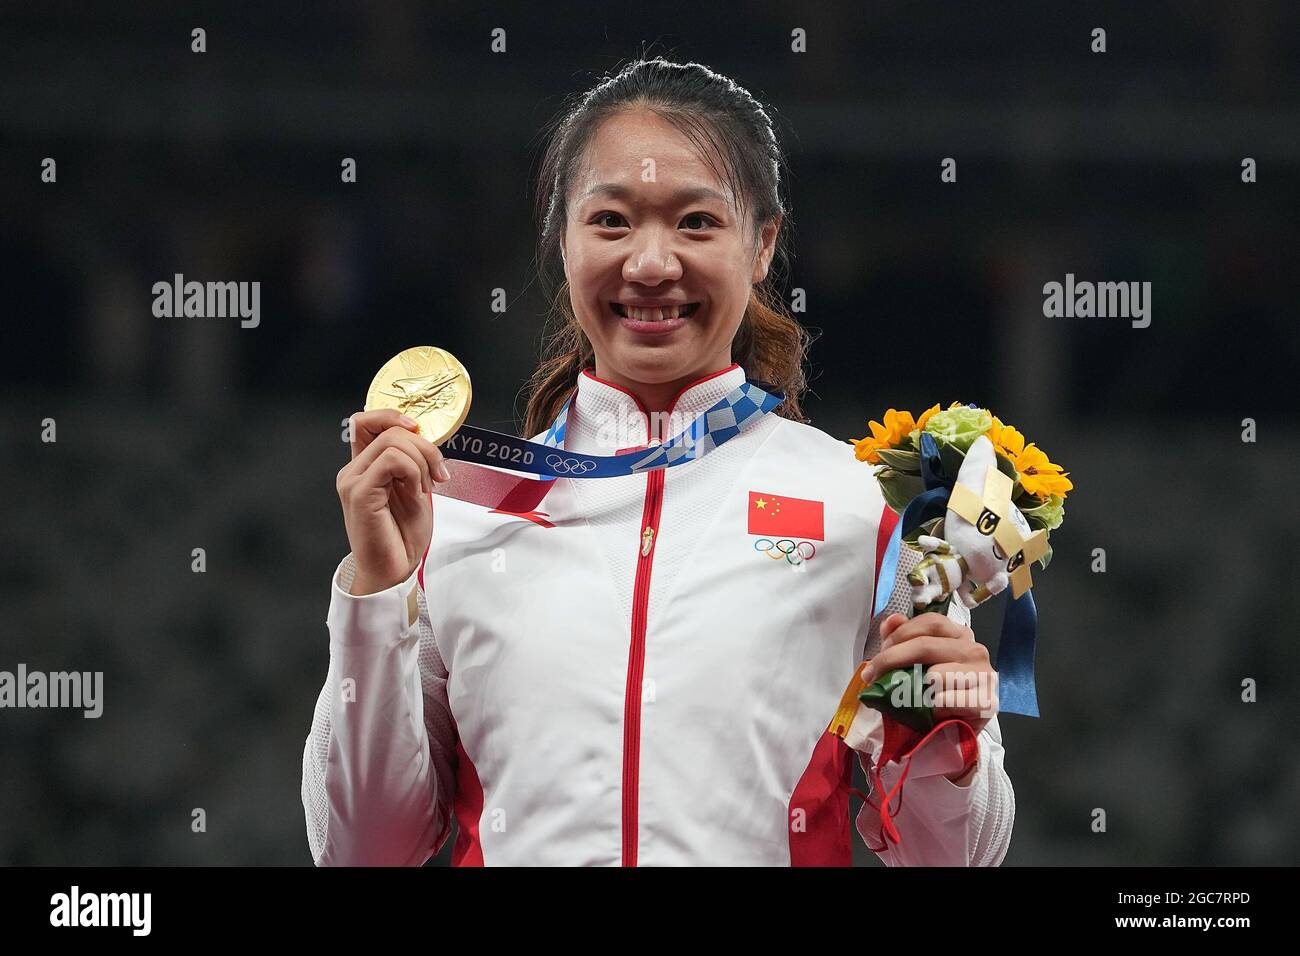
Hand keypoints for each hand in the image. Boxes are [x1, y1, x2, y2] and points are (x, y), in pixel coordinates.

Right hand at [336, 409, 451, 594]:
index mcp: (364, 467)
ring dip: (421, 461)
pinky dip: (413, 472)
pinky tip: (416, 493)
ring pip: (393, 441)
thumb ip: (412, 462)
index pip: (366, 421)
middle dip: (425, 447)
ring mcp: (352, 481)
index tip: (418, 430)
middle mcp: (353, 470)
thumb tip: (422, 436)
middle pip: (390, 429)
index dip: (392, 415)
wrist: (394, 570)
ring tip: (424, 488)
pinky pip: (391, 461)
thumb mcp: (414, 488)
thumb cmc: (402, 535)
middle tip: (438, 475)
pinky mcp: (359, 493)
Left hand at [862, 611, 998, 737]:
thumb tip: (892, 619)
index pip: (930, 622)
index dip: (900, 634)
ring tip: (900, 697)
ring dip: (911, 687)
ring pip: (937, 674)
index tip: (879, 653)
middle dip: (892, 659)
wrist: (954, 733)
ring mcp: (984, 675)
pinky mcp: (986, 702)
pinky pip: (949, 700)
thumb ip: (902, 638)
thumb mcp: (914, 663)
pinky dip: (932, 705)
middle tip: (873, 675)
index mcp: (959, 636)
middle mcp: (974, 650)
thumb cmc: (933, 694)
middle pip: (927, 645)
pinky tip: (927, 710)